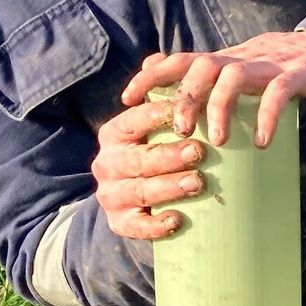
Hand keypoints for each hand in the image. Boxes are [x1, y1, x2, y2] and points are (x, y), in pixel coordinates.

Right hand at [92, 97, 211, 241]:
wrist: (130, 198)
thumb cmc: (153, 153)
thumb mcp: (151, 130)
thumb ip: (166, 109)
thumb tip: (190, 78)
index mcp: (113, 135)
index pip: (133, 121)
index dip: (158, 116)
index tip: (186, 113)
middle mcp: (107, 164)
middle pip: (139, 159)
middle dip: (169, 155)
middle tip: (199, 152)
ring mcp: (111, 195)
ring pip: (140, 191)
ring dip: (169, 186)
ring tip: (197, 182)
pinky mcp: (118, 222)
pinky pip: (137, 226)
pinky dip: (156, 225)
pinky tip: (177, 219)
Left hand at [125, 31, 305, 151]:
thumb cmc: (283, 71)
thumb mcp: (240, 69)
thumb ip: (204, 73)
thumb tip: (155, 68)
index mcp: (227, 59)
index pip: (180, 59)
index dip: (152, 76)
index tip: (127, 99)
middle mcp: (243, 57)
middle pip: (203, 65)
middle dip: (184, 96)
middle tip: (179, 130)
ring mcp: (272, 63)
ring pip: (235, 76)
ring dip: (220, 108)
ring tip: (217, 141)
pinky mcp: (301, 74)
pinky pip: (280, 93)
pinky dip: (268, 116)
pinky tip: (262, 142)